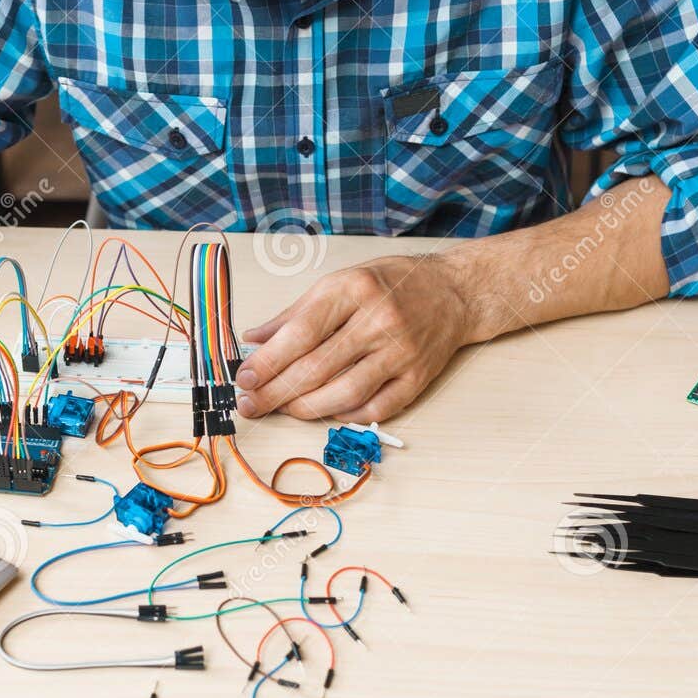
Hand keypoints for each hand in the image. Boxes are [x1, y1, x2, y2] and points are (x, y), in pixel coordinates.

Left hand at [234, 255, 471, 421]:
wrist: (453, 292)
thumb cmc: (391, 285)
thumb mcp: (339, 282)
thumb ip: (295, 314)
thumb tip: (254, 340)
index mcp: (353, 290)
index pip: (301, 333)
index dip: (268, 361)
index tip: (244, 379)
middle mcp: (379, 321)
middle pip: (317, 367)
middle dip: (277, 392)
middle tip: (252, 405)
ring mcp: (401, 352)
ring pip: (345, 393)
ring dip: (306, 408)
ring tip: (284, 409)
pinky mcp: (418, 377)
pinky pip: (376, 408)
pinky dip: (346, 415)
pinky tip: (326, 412)